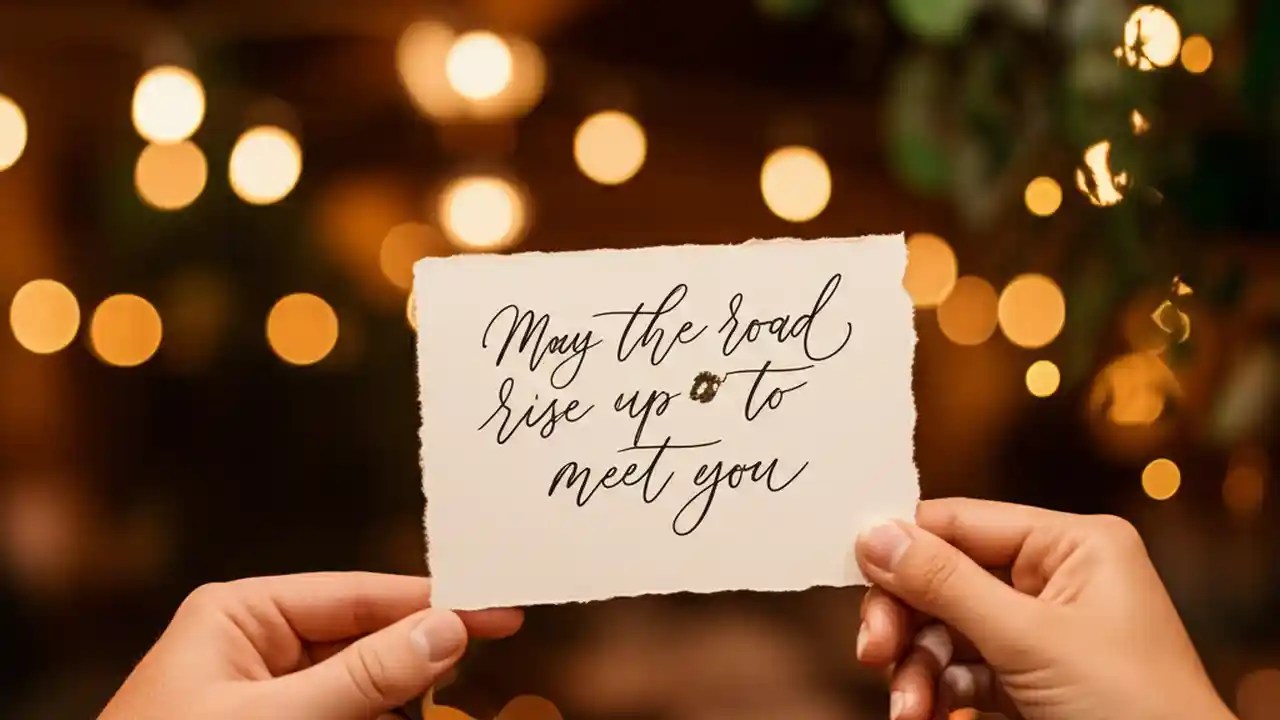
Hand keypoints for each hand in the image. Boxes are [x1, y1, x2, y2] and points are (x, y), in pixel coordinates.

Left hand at [101, 573, 521, 719]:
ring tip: (440, 711)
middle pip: (368, 643)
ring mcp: (267, 698)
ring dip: (404, 708)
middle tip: (474, 682)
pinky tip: (414, 718)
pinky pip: (348, 718)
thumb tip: (446, 629)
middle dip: (420, 667)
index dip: (433, 602)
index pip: (358, 595)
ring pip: (366, 692)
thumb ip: (364, 676)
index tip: (499, 613)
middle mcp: (256, 649)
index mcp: (241, 617)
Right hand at [854, 499, 1234, 719]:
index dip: (904, 545)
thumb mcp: (1029, 640)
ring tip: (906, 708)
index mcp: (1074, 546)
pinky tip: (922, 715)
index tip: (856, 571)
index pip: (962, 523)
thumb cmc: (1134, 709)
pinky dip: (936, 692)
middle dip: (907, 620)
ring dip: (915, 668)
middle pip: (945, 578)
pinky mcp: (1030, 680)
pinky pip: (962, 671)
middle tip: (873, 650)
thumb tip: (874, 534)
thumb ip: (947, 584)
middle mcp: (1057, 579)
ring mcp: (1042, 632)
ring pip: (946, 630)